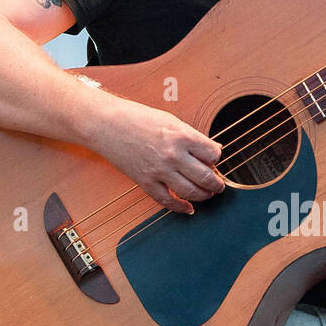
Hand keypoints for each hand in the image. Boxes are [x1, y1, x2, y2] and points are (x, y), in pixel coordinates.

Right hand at [91, 100, 225, 212]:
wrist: (106, 124)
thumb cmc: (137, 118)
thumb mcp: (171, 120)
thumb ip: (193, 136)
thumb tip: (214, 148)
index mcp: (182, 136)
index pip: (213, 154)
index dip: (216, 158)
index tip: (214, 160)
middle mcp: (173, 155)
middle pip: (206, 177)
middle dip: (216, 184)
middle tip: (218, 185)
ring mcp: (159, 171)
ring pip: (191, 192)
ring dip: (203, 196)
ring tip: (207, 194)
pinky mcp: (146, 182)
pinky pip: (168, 201)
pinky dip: (181, 207)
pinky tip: (188, 208)